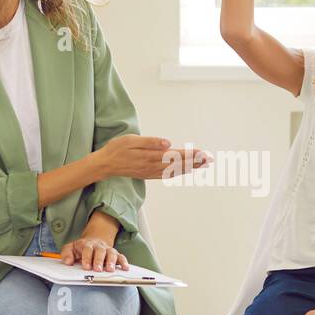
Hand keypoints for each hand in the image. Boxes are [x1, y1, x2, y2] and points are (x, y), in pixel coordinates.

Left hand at [62, 236, 128, 271]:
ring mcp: (108, 250)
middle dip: (99, 260)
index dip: (87, 258)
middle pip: (100, 251)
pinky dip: (124, 262)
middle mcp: (99, 247)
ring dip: (111, 262)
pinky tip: (125, 268)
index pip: (87, 249)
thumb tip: (67, 262)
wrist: (93, 241)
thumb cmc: (81, 248)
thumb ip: (66, 254)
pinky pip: (121, 257)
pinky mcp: (115, 255)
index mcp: (87, 245)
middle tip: (97, 269)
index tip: (86, 266)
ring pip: (112, 253)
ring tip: (110, 270)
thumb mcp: (70, 248)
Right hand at [95, 135, 210, 180]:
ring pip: (175, 170)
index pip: (175, 155)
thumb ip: (150, 142)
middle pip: (178, 164)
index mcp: (151, 157)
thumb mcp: (131, 140)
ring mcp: (151, 172)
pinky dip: (179, 172)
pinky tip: (186, 170)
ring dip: (190, 167)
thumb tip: (168, 143)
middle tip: (210, 159)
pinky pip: (168, 174)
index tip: (203, 153)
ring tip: (203, 164)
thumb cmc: (116, 150)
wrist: (104, 165)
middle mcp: (153, 166)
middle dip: (195, 161)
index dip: (190, 154)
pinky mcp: (148, 174)